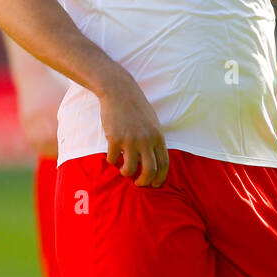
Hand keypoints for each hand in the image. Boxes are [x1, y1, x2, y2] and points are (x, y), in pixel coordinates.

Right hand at [98, 73, 167, 187]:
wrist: (119, 91)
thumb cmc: (136, 107)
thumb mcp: (152, 123)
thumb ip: (154, 140)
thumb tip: (154, 159)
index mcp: (158, 136)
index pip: (164, 163)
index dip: (160, 178)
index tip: (155, 184)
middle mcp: (146, 139)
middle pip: (149, 170)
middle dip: (144, 181)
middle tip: (138, 183)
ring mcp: (130, 139)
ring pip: (130, 168)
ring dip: (126, 173)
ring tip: (123, 170)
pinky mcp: (114, 138)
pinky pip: (113, 159)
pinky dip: (112, 161)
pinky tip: (112, 157)